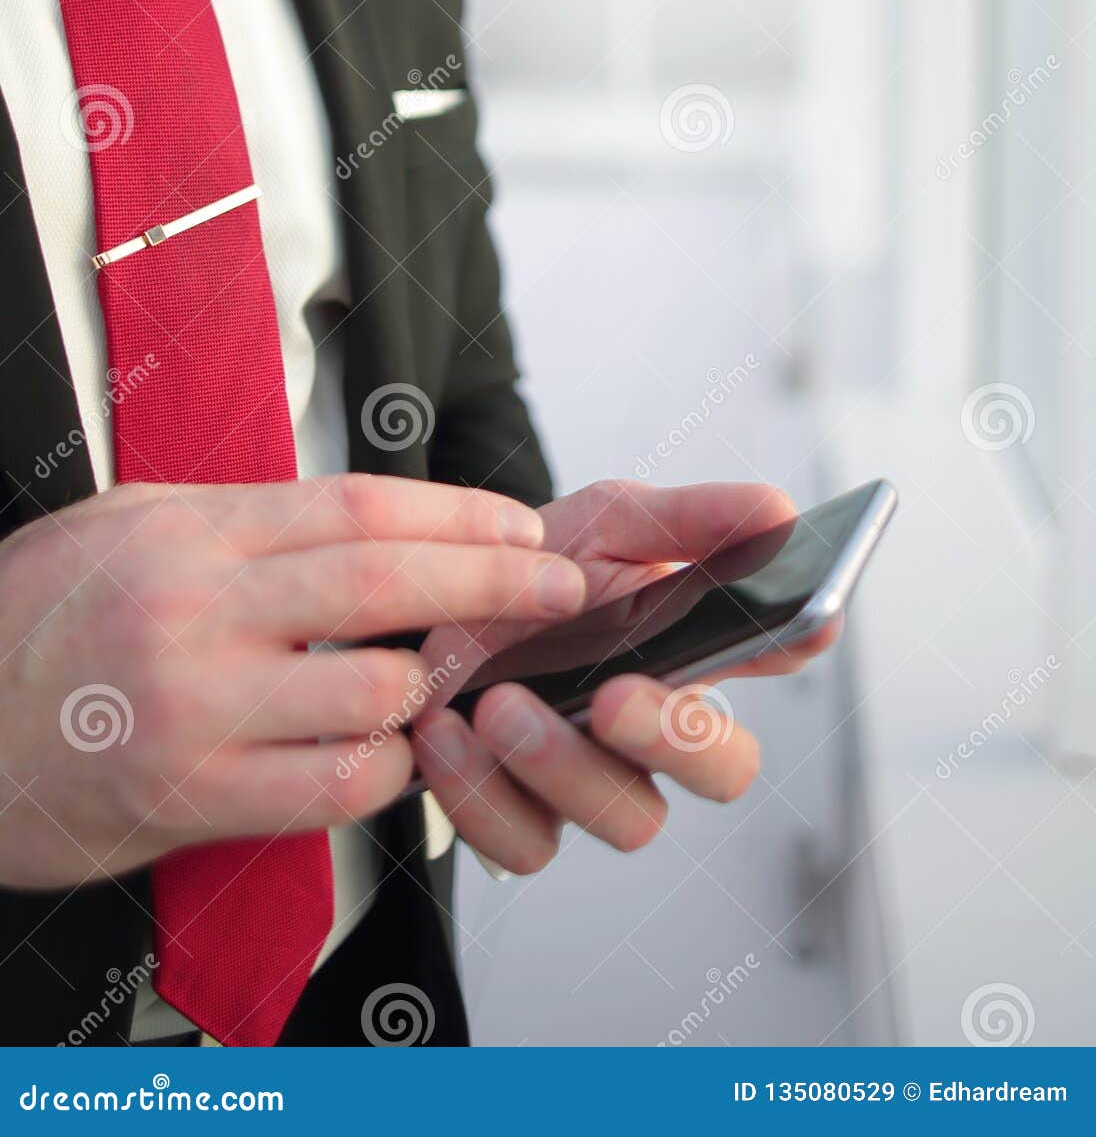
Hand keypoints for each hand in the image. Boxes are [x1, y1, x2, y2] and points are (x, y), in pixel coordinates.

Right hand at [0, 475, 580, 889]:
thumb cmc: (29, 624)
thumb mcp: (126, 526)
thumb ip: (244, 521)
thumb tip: (364, 521)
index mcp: (190, 533)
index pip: (359, 507)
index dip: (459, 511)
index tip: (522, 523)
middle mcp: (197, 612)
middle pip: (386, 583)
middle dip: (496, 581)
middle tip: (563, 587)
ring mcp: (196, 710)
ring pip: (375, 695)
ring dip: (433, 691)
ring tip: (446, 681)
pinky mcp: (189, 800)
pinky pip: (334, 789)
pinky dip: (384, 771)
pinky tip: (385, 752)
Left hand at [414, 480, 837, 872]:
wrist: (423, 602)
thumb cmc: (530, 565)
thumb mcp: (607, 522)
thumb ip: (688, 519)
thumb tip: (777, 510)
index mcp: (693, 650)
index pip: (781, 649)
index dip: (800, 642)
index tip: (799, 621)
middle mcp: (658, 728)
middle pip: (723, 769)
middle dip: (679, 739)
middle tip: (615, 697)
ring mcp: (595, 781)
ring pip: (630, 818)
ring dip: (562, 763)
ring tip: (499, 704)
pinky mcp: (521, 817)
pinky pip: (526, 845)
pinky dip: (483, 794)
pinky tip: (447, 733)